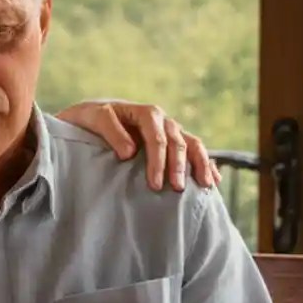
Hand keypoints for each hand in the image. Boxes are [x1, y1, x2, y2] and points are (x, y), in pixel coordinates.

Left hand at [55, 100, 221, 191]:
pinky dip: (206, 163)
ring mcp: (169, 131)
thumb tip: (129, 152)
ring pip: (192, 144)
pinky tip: (214, 179)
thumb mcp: (93, 119)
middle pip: (177, 142)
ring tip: (205, 185)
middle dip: (178, 166)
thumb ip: (111, 132)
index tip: (155, 184)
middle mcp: (162, 120)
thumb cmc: (89, 119)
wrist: (88, 118)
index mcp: (145, 113)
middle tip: (176, 189)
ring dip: (200, 164)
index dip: (158, 161)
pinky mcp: (171, 143)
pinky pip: (194, 150)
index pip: (157, 137)